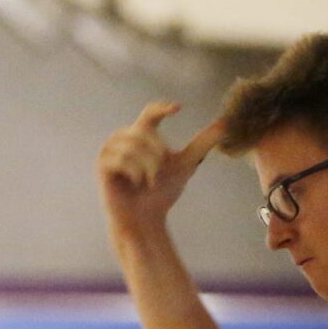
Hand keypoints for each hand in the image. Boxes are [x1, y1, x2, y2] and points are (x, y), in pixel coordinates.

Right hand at [97, 102, 223, 245]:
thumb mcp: (186, 165)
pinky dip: (135, 173)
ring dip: (148, 165)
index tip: (178, 109)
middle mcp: (123, 138)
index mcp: (141, 134)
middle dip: (158, 153)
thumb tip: (225, 124)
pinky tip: (136, 184)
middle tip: (159, 173)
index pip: (150, 113)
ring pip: (133, 145)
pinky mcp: (102, 165)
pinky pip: (122, 159)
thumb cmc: (162, 193)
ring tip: (149, 180)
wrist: (146, 220)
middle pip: (144, 131)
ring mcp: (110, 150)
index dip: (162, 108)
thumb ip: (202, 143)